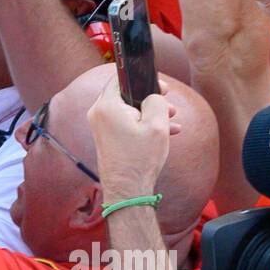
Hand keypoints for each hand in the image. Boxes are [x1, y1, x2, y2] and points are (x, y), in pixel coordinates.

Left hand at [87, 74, 174, 201]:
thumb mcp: (157, 125)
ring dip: (149, 113)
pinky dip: (142, 124)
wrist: (127, 190)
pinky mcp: (105, 137)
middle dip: (150, 98)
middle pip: (126, 94)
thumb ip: (156, 101)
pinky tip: (166, 131)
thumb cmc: (140, 158)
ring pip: (128, 110)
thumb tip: (153, 95)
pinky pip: (125, 123)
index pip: (121, 78)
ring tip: (172, 120)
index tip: (161, 87)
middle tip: (169, 105)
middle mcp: (98, 113)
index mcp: (106, 105)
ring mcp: (100, 126)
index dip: (143, 79)